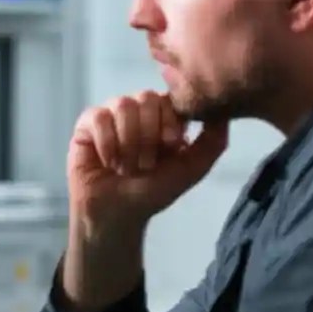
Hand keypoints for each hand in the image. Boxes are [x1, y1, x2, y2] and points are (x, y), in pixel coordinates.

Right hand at [68, 90, 227, 234]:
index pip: (170, 97)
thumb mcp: (191, 170)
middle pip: (146, 96)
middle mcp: (137, 111)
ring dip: (128, 142)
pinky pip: (99, 117)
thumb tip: (224, 113)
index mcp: (162, 116)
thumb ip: (213, 143)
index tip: (171, 146)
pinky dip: (107, 144)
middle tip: (145, 164)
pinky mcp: (87, 124)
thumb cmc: (152, 192)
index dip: (171, 119)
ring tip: (126, 166)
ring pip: (123, 104)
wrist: (117, 215)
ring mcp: (112, 115)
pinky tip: (108, 162)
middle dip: (148, 134)